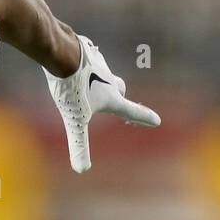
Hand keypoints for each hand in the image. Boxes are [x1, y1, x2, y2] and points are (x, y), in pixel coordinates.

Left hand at [44, 35, 160, 172]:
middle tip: (116, 100)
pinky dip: (84, 63)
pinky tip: (71, 64)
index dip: (144, 117)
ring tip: (84, 82)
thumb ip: (79, 143)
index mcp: (110, 97)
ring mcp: (98, 62)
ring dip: (98, 77)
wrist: (63, 54)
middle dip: (119, 95)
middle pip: (119, 87)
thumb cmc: (71, 88)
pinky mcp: (85, 50)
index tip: (157, 121)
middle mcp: (108, 79)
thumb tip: (81, 169)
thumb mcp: (74, 121)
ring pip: (103, 71)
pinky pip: (88, 57)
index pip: (131, 111)